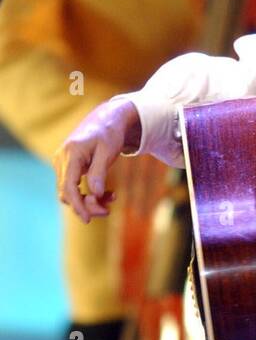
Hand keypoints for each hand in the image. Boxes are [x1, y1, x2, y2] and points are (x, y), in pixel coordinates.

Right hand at [54, 98, 140, 222]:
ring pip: (70, 193)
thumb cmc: (109, 134)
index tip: (88, 219)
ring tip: (111, 199)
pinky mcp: (68, 168)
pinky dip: (89, 194)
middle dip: (86, 206)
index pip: (68, 187)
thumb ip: (99, 173)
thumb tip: (95, 194)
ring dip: (89, 201)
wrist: (106, 120)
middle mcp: (61, 159)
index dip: (77, 205)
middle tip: (108, 210)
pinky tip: (107, 194)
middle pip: (67, 193)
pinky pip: (74, 187)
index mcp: (71, 154)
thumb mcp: (108, 152)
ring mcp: (63, 164)